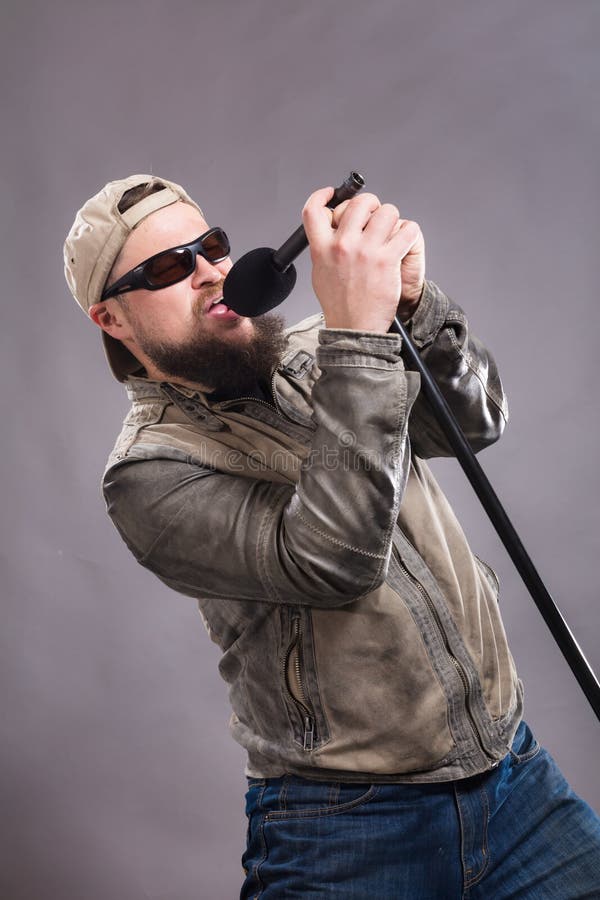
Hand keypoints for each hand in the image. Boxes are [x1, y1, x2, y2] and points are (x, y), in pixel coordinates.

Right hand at [302, 188, 424, 331]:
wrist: (353, 328)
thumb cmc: (339, 304)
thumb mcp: (320, 272)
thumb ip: (324, 247)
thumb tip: (330, 229)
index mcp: (322, 248)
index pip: (313, 210)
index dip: (322, 195)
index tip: (332, 193)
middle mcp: (342, 246)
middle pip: (359, 203)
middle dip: (370, 205)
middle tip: (374, 215)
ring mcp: (365, 252)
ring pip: (387, 212)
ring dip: (391, 219)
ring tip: (390, 232)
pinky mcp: (387, 260)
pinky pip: (406, 230)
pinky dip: (408, 234)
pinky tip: (403, 243)